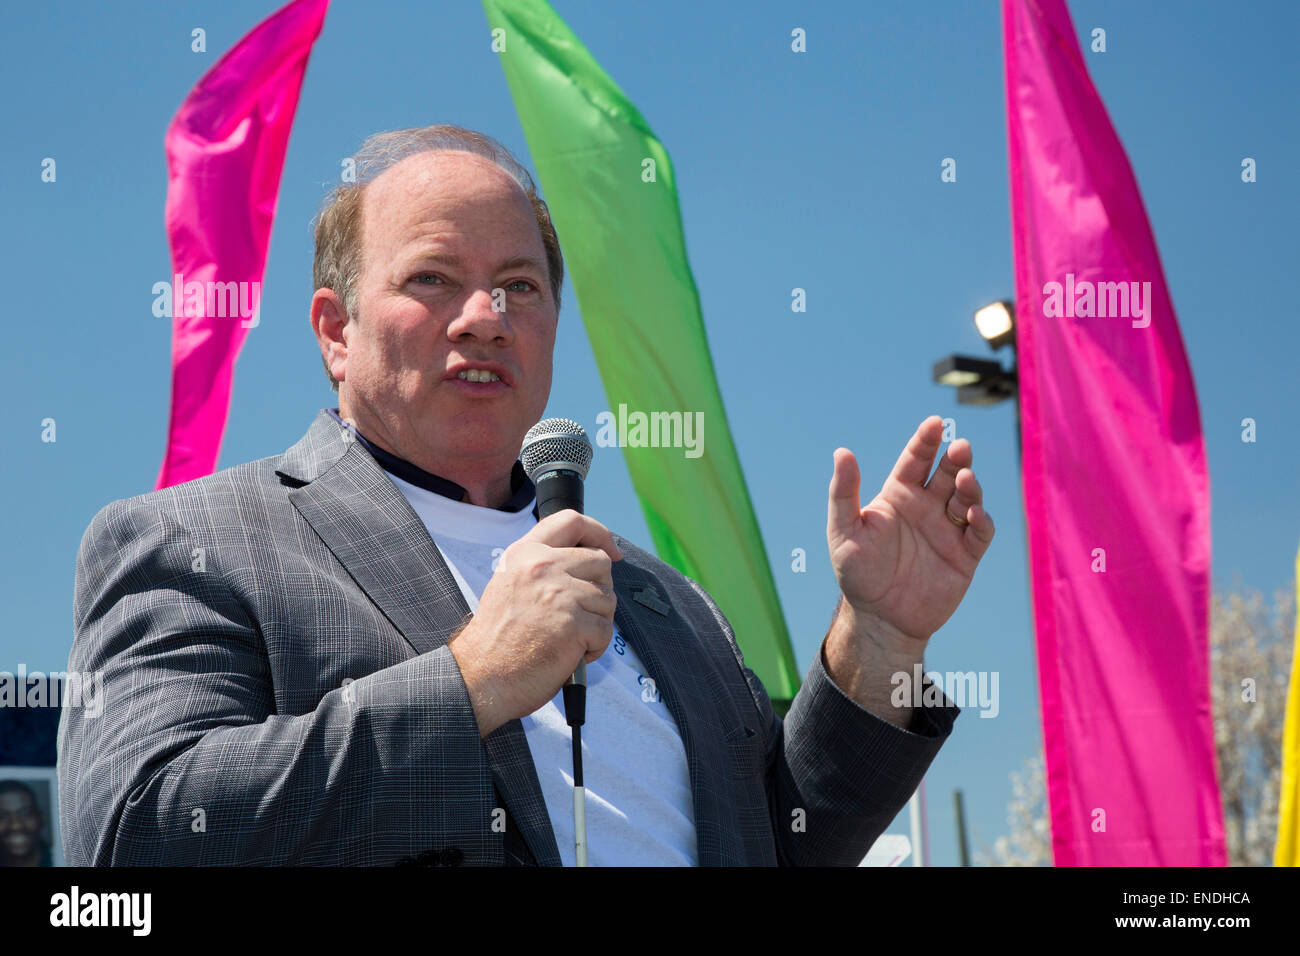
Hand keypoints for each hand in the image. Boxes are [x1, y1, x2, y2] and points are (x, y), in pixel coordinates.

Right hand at [448, 511, 622, 737]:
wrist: (481, 676)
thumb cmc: (498, 639)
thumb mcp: (510, 583)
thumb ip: (542, 566)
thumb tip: (589, 560)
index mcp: (525, 553)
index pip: (572, 521)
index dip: (600, 533)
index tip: (612, 551)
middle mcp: (542, 566)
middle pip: (600, 561)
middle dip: (600, 589)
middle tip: (582, 613)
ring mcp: (559, 593)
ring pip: (608, 598)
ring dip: (598, 622)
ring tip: (571, 638)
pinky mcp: (573, 623)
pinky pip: (606, 630)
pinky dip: (596, 647)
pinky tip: (572, 654)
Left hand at [827, 416, 994, 648]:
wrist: (880, 618)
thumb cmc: (858, 572)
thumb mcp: (843, 531)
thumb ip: (843, 493)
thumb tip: (841, 452)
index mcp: (899, 496)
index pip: (915, 461)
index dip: (925, 441)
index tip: (934, 423)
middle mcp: (926, 507)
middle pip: (946, 473)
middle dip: (955, 458)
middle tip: (960, 447)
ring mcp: (948, 529)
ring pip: (967, 498)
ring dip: (969, 486)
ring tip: (964, 478)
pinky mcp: (965, 555)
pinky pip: (979, 532)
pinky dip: (981, 520)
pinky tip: (973, 513)